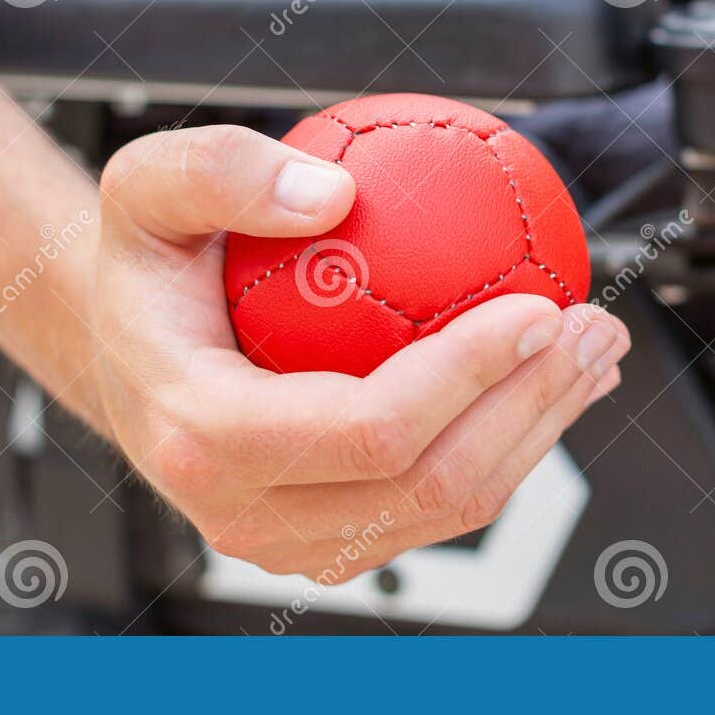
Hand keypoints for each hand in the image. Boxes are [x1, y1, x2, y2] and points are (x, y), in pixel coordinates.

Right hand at [89, 124, 626, 581]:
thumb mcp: (146, 186)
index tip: (536, 306)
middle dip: (532, 406)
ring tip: (592, 351)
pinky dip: (508, 445)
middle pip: (427, 484)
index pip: (368, 429)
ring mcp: (289, 542)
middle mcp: (246, 514)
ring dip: (538, 429)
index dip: (467, 376)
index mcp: (204, 437)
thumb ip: (222, 172)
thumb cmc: (143, 267)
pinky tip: (544, 380)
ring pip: (446, 510)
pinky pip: (436, 505)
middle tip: (593, 325)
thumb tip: (334, 196)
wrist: (121, 349)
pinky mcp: (326, 540)